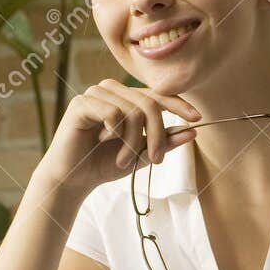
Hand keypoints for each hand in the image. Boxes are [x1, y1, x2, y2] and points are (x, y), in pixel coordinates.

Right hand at [31, 79, 200, 204]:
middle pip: (149, 104)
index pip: (157, 95)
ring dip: (133, 141)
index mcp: (126, 98)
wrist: (72, 179)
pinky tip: (102, 143)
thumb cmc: (104, 164)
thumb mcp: (141, 154)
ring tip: (123, 160)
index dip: (178, 105)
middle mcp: (111, 90)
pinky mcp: (81, 103)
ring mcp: (95, 93)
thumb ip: (164, 142)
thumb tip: (193, 132)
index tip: (197, 118)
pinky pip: (113, 113)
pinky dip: (115, 134)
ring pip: (133, 110)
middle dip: (157, 135)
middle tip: (155, 160)